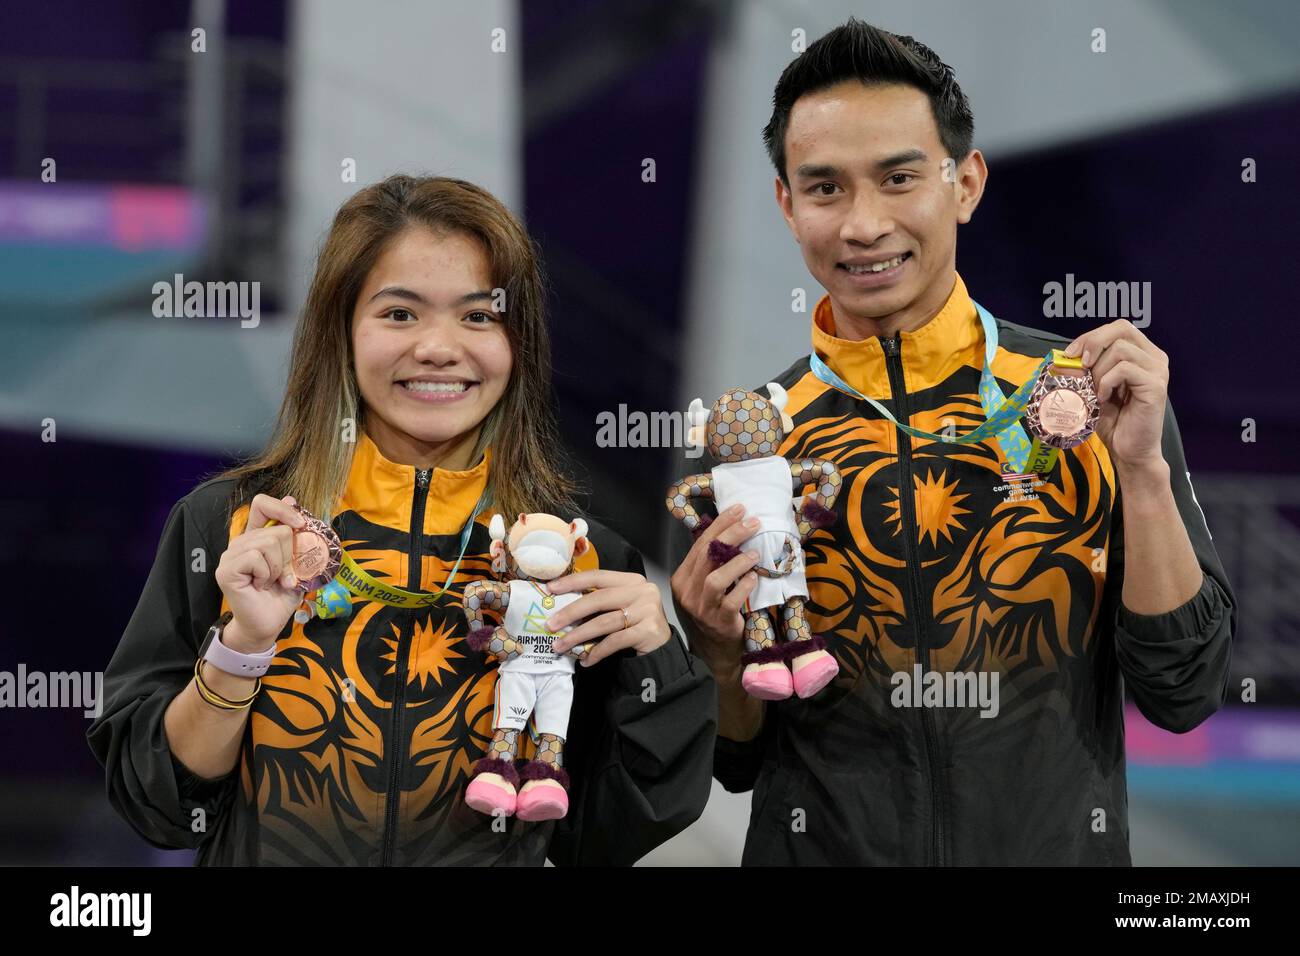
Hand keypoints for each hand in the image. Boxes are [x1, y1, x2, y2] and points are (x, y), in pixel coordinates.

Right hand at [213, 493, 306, 652]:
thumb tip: (292, 500)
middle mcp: (240, 543)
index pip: (262, 504)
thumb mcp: (296, 563)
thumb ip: (295, 537)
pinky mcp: (226, 570)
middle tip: (283, 575)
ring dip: (279, 567)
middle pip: (276, 530)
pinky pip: (256, 557)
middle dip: (289, 555)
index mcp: (256, 537)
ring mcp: (230, 556)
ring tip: (272, 581)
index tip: (300, 525)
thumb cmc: (281, 595)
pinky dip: (267, 573)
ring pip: (268, 542)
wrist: (267, 624)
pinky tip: (260, 585)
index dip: (283, 509)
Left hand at [545, 570, 671, 664]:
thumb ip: (600, 601)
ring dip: (578, 636)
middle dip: (571, 612)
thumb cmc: (635, 625)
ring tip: (560, 645)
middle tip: (550, 624)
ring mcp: (648, 611)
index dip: (573, 581)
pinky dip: (597, 652)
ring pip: (604, 622)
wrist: (662, 649)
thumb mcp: (621, 606)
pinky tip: (585, 660)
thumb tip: (561, 604)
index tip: (551, 588)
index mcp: (632, 580)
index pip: (598, 576)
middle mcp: (643, 592)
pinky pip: (615, 641)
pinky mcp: (649, 631)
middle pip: (599, 599)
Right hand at [669, 504, 760, 671]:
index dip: (720, 525)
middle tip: (752, 523)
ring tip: (754, 554)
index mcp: (682, 578)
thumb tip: (732, 527)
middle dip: (730, 535)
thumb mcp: (706, 585)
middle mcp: (687, 592)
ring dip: (736, 562)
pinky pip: (731, 601)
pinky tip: (755, 578)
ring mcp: (701, 609)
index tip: (739, 509)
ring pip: (715, 579)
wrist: (718, 649)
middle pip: (707, 556)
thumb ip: (712, 562)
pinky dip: (744, 587)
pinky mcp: (718, 622)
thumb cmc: (715, 610)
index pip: (699, 545)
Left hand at [1064, 320, 1168, 472]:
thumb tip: (1059, 359)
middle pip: (1122, 328)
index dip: (1092, 336)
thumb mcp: (1092, 389)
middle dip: (1094, 343)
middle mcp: (1155, 357)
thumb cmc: (1113, 421)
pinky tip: (1104, 398)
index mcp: (1143, 354)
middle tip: (1081, 365)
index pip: (1118, 327)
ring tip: (1096, 392)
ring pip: (1120, 350)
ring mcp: (1158, 370)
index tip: (1071, 354)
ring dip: (1099, 370)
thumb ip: (1082, 371)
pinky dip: (1107, 382)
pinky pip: (1124, 369)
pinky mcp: (1156, 385)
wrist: (1129, 450)